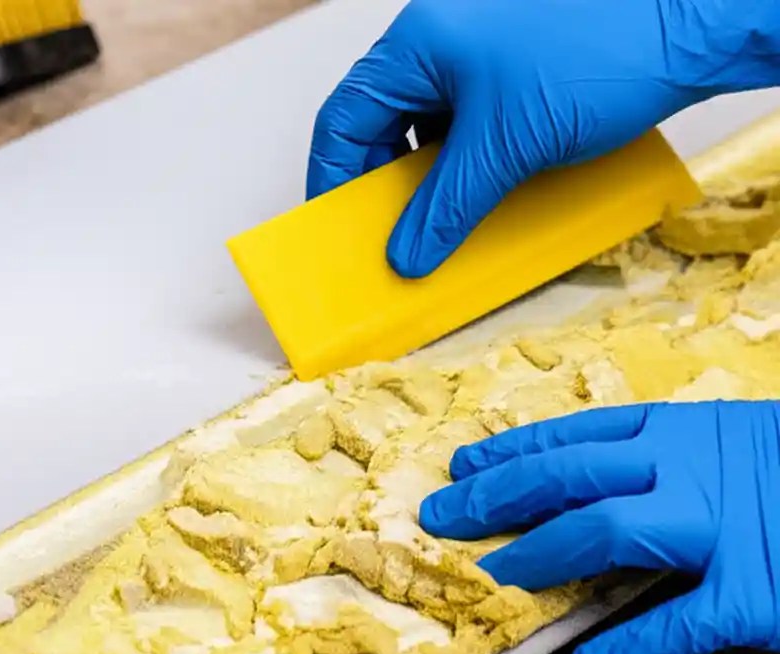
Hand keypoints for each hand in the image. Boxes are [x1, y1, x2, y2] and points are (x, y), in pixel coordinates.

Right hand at [307, 0, 779, 277]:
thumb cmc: (600, 55)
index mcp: (418, 43)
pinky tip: (480, 195)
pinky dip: (466, 161)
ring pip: (427, 123)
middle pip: (382, 119)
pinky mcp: (517, 68)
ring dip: (428, 175)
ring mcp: (481, 51)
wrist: (694, 24)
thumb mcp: (505, 147)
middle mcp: (440, 40)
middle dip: (382, 182)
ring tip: (437, 222)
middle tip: (385, 232)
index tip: (332, 228)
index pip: (345, 116)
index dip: (332, 178)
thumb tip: (406, 256)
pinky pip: (468, 120)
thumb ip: (446, 207)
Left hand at [418, 402, 779, 653]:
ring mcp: (724, 530)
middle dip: (497, 495)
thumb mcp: (739, 442)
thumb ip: (675, 458)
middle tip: (444, 515)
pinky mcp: (756, 595)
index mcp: (688, 430)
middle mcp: (694, 470)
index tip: (463, 463)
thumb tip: (597, 475)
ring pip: (606, 531)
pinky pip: (680, 623)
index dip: (513, 450)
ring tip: (494, 576)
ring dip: (541, 554)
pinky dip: (631, 646)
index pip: (576, 435)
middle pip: (569, 475)